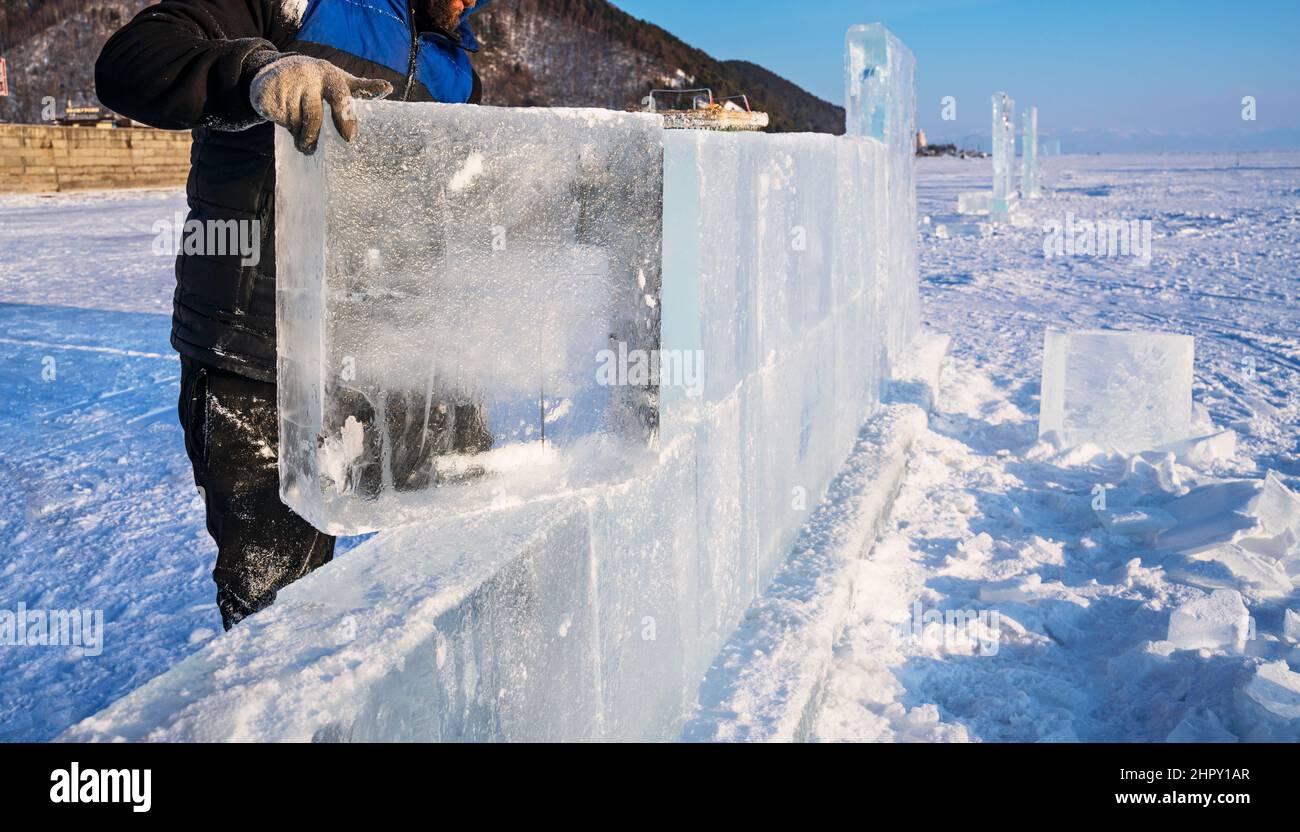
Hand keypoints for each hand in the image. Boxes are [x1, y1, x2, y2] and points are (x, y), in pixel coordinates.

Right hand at [250, 54, 392, 153]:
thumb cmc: (316, 82)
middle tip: (321, 148)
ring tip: (304, 138)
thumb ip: (361, 87)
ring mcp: (286, 82)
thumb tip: (388, 88)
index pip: (340, 95)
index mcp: (328, 73)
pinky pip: (281, 121)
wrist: (271, 71)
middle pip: (314, 116)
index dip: (347, 115)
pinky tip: (284, 117)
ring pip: (297, 123)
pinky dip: (285, 126)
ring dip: (301, 135)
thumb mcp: (337, 80)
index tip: (355, 133)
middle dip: (316, 136)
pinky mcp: (267, 93)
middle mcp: (307, 75)